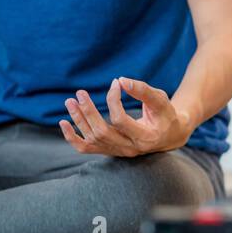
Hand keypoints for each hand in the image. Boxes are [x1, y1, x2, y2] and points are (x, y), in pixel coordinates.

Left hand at [59, 77, 193, 156]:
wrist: (168, 135)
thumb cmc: (165, 114)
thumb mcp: (160, 100)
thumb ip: (143, 91)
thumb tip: (121, 80)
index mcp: (145, 137)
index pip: (120, 120)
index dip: (113, 101)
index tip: (115, 84)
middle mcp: (130, 149)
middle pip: (102, 132)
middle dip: (88, 112)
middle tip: (79, 94)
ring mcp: (119, 152)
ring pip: (92, 139)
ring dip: (79, 120)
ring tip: (70, 101)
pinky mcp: (110, 151)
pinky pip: (87, 148)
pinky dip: (73, 138)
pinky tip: (64, 123)